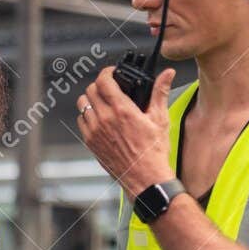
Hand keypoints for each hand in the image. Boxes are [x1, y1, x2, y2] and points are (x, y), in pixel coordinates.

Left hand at [77, 65, 175, 196]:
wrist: (145, 177)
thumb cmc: (153, 151)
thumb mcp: (160, 118)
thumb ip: (160, 92)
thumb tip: (167, 74)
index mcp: (122, 110)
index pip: (104, 81)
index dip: (106, 72)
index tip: (112, 73)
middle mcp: (105, 119)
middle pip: (90, 90)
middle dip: (99, 84)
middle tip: (109, 87)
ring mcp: (94, 131)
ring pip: (82, 104)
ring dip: (91, 99)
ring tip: (102, 101)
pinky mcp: (90, 142)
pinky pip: (81, 121)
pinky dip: (87, 115)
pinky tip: (98, 118)